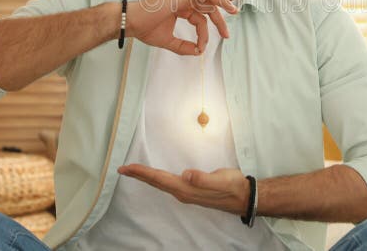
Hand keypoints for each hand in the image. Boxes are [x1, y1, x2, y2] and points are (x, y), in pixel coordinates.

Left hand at [117, 164, 249, 215]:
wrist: (244, 197)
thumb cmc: (232, 187)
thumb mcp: (219, 180)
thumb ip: (203, 178)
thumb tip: (186, 174)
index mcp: (187, 189)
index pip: (160, 179)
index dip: (143, 173)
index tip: (127, 168)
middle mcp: (183, 192)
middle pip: (157, 182)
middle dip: (139, 175)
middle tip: (123, 169)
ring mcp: (187, 192)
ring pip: (162, 184)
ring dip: (147, 177)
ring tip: (135, 171)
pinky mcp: (192, 190)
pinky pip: (169, 184)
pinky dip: (158, 178)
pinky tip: (157, 176)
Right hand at [128, 0, 237, 54]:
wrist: (131, 23)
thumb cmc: (145, 28)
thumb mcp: (168, 41)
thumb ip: (183, 46)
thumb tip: (198, 52)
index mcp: (181, 8)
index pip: (200, 20)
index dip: (204, 35)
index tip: (201, 48)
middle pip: (207, 7)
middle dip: (219, 20)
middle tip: (227, 35)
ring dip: (222, 2)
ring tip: (234, 10)